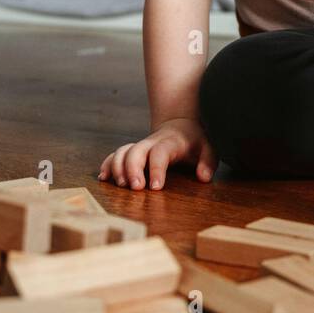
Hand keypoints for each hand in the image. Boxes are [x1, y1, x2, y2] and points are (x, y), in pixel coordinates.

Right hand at [97, 117, 217, 190]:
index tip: (155, 187)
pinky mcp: (132, 150)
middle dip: (132, 169)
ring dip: (118, 167)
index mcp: (171, 142)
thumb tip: (203, 177)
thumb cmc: (195, 140)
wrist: (181, 124)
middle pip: (136, 150)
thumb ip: (208, 162)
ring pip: (123, 151)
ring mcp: (140, 146)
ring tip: (121, 185)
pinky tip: (104, 178)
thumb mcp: (209, 148)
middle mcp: (152, 142)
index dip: (156, 169)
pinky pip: (116, 154)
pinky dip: (107, 164)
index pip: (160, 153)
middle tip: (136, 188)